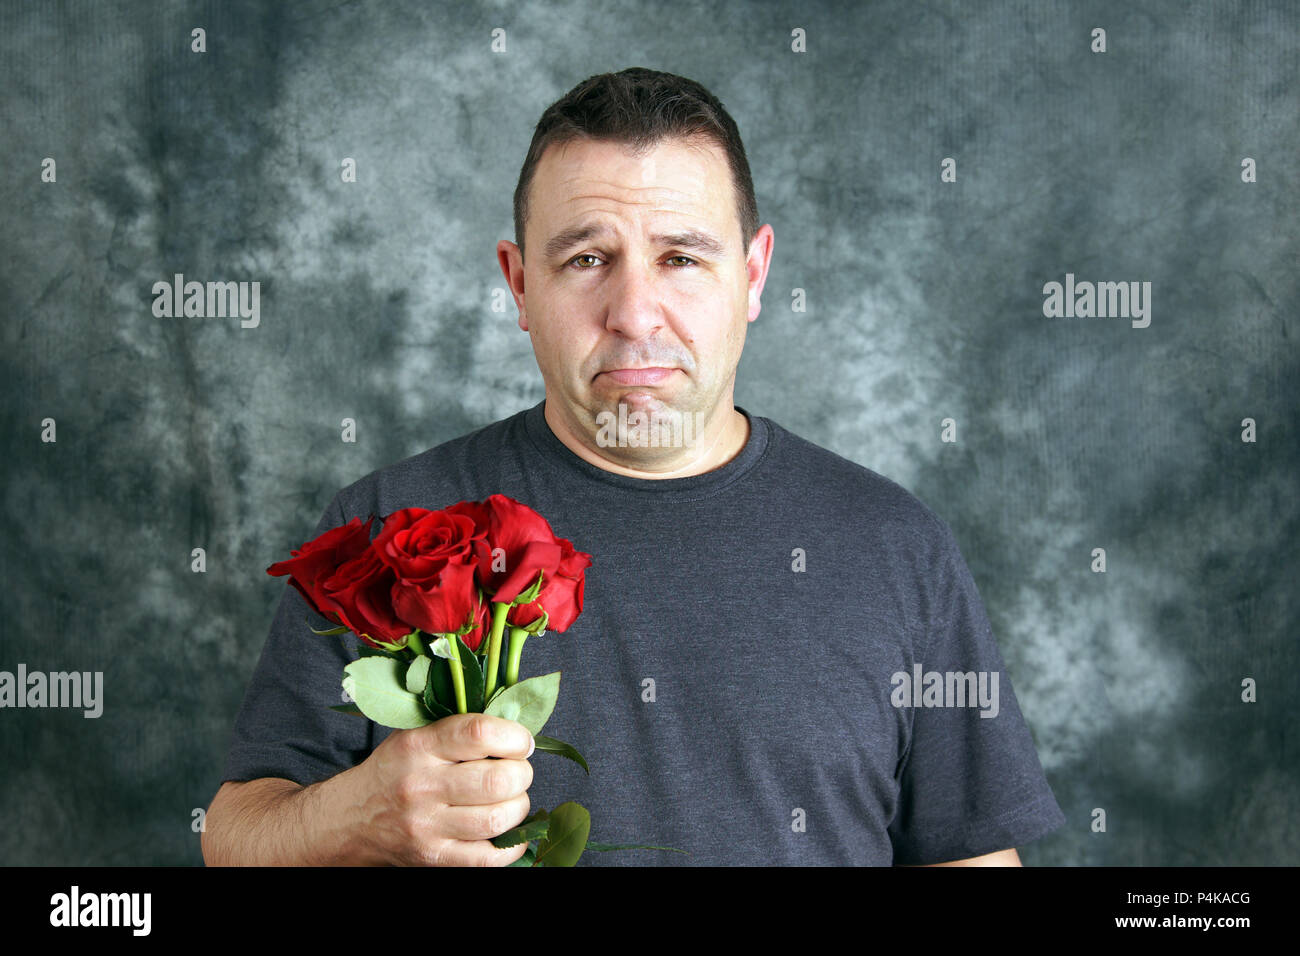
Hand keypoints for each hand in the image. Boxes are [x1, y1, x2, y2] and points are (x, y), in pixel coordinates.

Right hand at [351, 712, 534, 865]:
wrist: (350, 818)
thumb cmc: (394, 770)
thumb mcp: (415, 735)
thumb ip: (460, 727)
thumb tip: (517, 726)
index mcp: (419, 746)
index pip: (479, 733)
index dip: (513, 736)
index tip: (521, 741)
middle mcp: (422, 786)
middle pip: (496, 780)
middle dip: (521, 773)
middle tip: (518, 771)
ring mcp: (427, 826)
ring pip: (496, 818)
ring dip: (519, 806)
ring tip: (512, 798)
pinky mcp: (433, 858)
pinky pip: (488, 858)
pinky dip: (512, 844)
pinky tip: (511, 829)